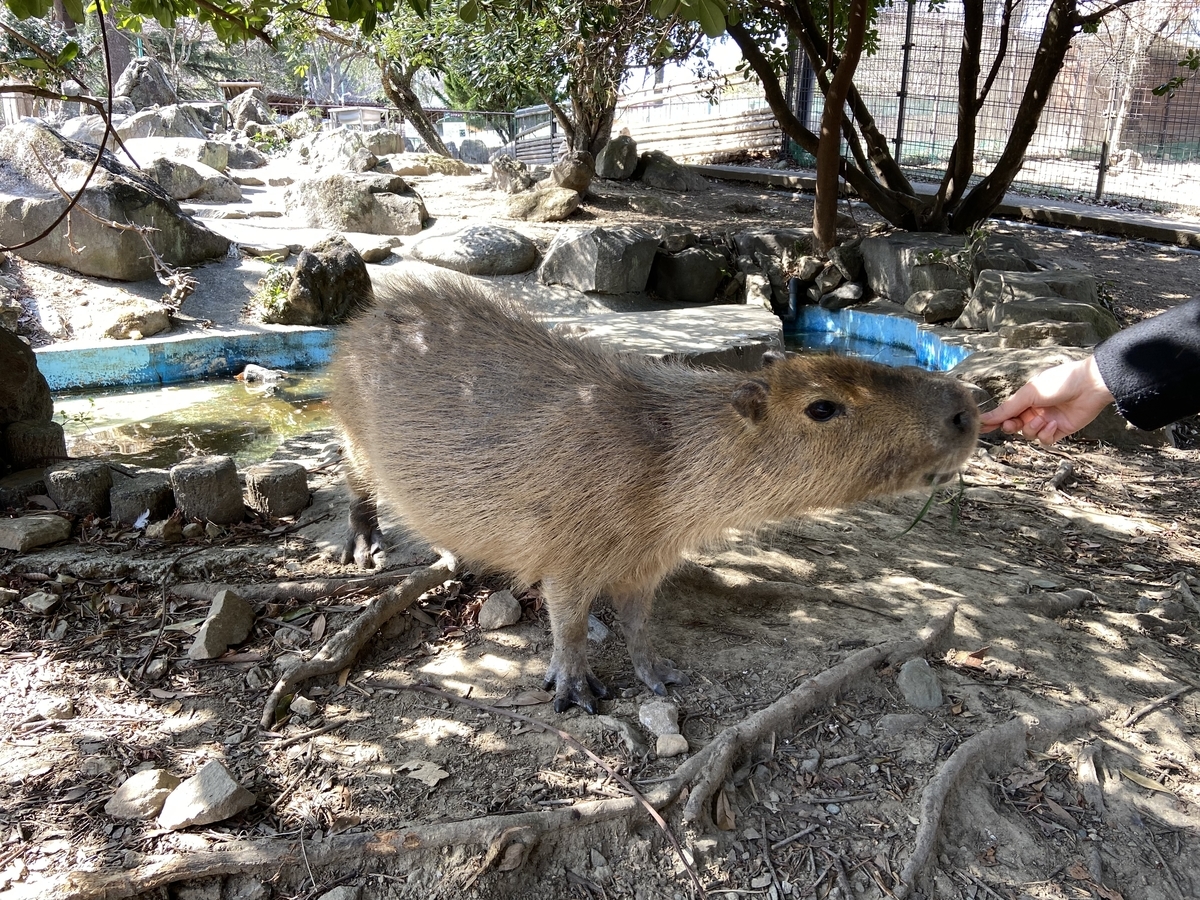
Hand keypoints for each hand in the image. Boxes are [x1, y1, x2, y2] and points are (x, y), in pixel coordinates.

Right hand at [979, 356, 1113, 444]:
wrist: (1089, 386)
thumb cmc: (1059, 383)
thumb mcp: (1028, 394)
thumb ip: (1007, 409)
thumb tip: (984, 417)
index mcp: (1026, 399)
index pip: (1006, 413)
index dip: (995, 421)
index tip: (983, 428)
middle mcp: (1034, 411)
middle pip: (1015, 426)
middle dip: (1013, 426)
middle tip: (1014, 424)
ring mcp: (1047, 421)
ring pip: (1029, 434)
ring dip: (1033, 428)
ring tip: (1043, 419)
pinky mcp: (1059, 431)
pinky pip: (1045, 440)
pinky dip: (1047, 433)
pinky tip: (1054, 423)